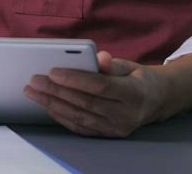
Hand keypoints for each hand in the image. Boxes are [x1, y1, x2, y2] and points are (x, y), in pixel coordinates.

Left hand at [23, 51, 191, 137]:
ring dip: (53, 104)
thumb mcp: (131, 66)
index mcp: (134, 94)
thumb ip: (112, 63)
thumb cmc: (139, 79)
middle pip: (85, 103)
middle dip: (56, 91)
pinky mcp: (109, 135)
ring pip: (80, 117)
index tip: (52, 71)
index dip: (75, 79)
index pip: (99, 87)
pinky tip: (48, 105)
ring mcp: (117, 128)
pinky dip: (62, 117)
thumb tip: (99, 56)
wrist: (157, 101)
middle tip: (34, 81)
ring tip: (34, 93)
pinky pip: (81, 128)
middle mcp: (127, 115)